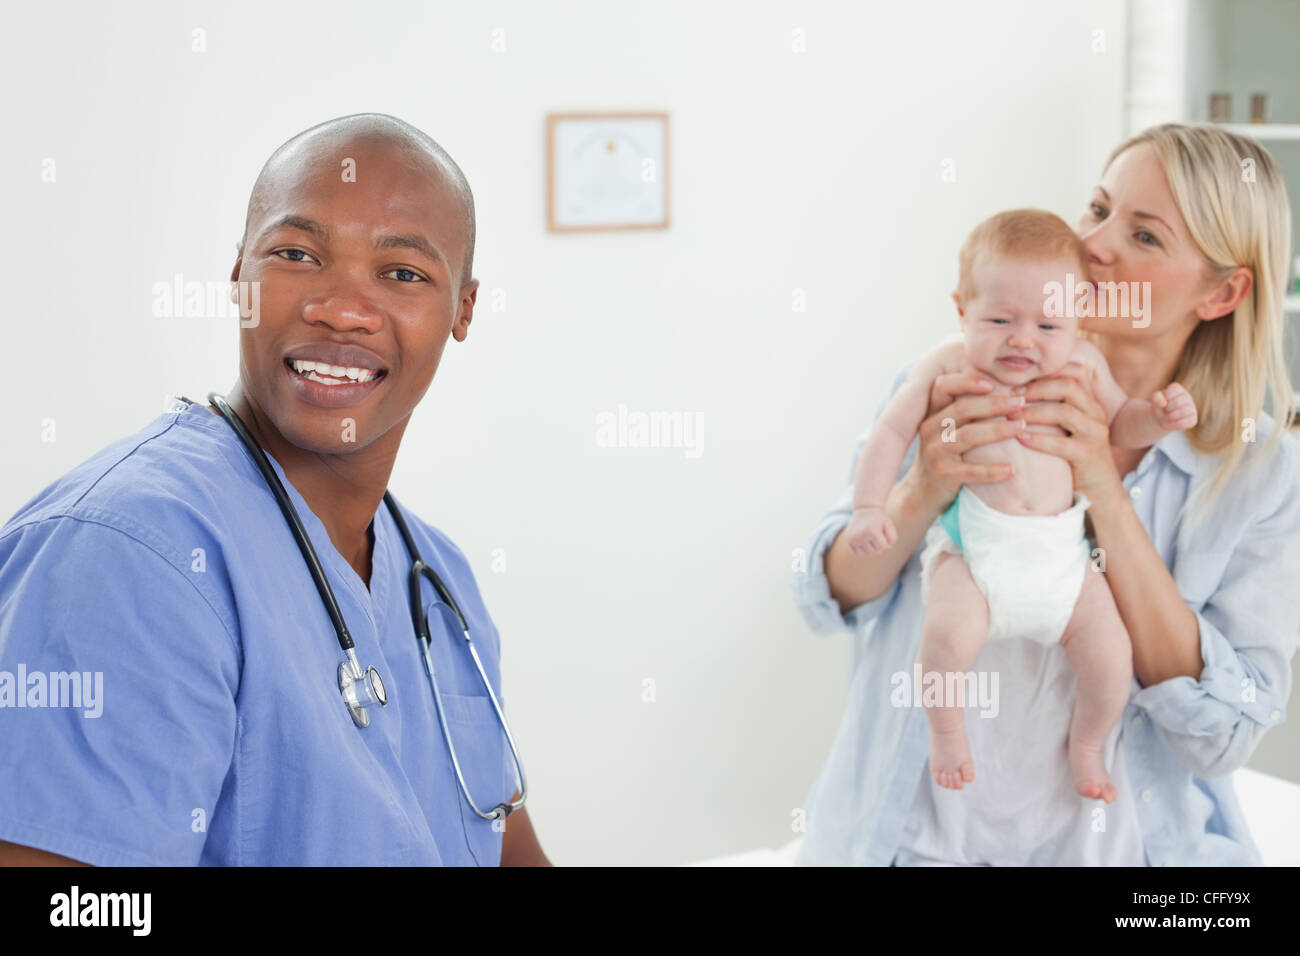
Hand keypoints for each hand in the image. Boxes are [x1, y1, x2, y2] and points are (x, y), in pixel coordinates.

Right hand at [846, 505, 897, 555]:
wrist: (865, 509)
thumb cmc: (879, 518)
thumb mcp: (889, 524)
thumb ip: (893, 537)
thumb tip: (887, 548)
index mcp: (872, 530)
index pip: (882, 547)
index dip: (885, 542)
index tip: (883, 534)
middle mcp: (860, 535)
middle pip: (874, 551)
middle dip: (878, 546)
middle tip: (877, 536)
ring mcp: (853, 538)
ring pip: (866, 554)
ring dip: (871, 549)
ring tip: (871, 539)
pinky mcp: (848, 540)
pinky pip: (856, 553)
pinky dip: (862, 550)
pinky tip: (864, 542)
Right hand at [904, 371, 1028, 514]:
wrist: (923, 492)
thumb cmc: (945, 454)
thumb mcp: (945, 428)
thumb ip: (964, 409)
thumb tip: (1003, 384)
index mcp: (931, 413)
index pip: (942, 386)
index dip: (966, 381)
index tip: (991, 383)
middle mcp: (929, 429)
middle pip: (963, 408)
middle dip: (995, 404)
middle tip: (1021, 403)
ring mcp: (935, 453)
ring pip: (969, 436)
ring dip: (999, 430)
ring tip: (1022, 427)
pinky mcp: (943, 475)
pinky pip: (972, 471)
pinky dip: (993, 470)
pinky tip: (1012, 469)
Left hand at [1012, 363, 1124, 511]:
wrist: (1101, 491)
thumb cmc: (1075, 456)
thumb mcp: (1068, 427)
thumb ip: (1055, 408)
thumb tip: (1018, 391)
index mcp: (1090, 402)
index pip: (1074, 373)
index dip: (1045, 373)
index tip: (1019, 381)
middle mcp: (1096, 413)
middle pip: (1068, 386)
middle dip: (1036, 388)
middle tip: (1011, 397)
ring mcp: (1095, 434)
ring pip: (1064, 412)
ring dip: (1033, 412)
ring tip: (1011, 416)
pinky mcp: (1089, 455)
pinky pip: (1061, 444)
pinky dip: (1038, 439)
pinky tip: (1021, 438)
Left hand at [1152, 382, 1197, 431]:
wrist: (1159, 420)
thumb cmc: (1159, 407)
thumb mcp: (1154, 400)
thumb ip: (1156, 397)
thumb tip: (1164, 403)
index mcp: (1178, 389)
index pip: (1174, 390)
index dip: (1165, 397)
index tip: (1163, 401)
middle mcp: (1187, 397)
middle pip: (1178, 402)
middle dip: (1167, 408)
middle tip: (1165, 411)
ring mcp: (1192, 408)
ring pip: (1183, 412)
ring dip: (1171, 416)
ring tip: (1167, 417)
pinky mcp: (1193, 420)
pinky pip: (1186, 422)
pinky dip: (1175, 424)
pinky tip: (1172, 422)